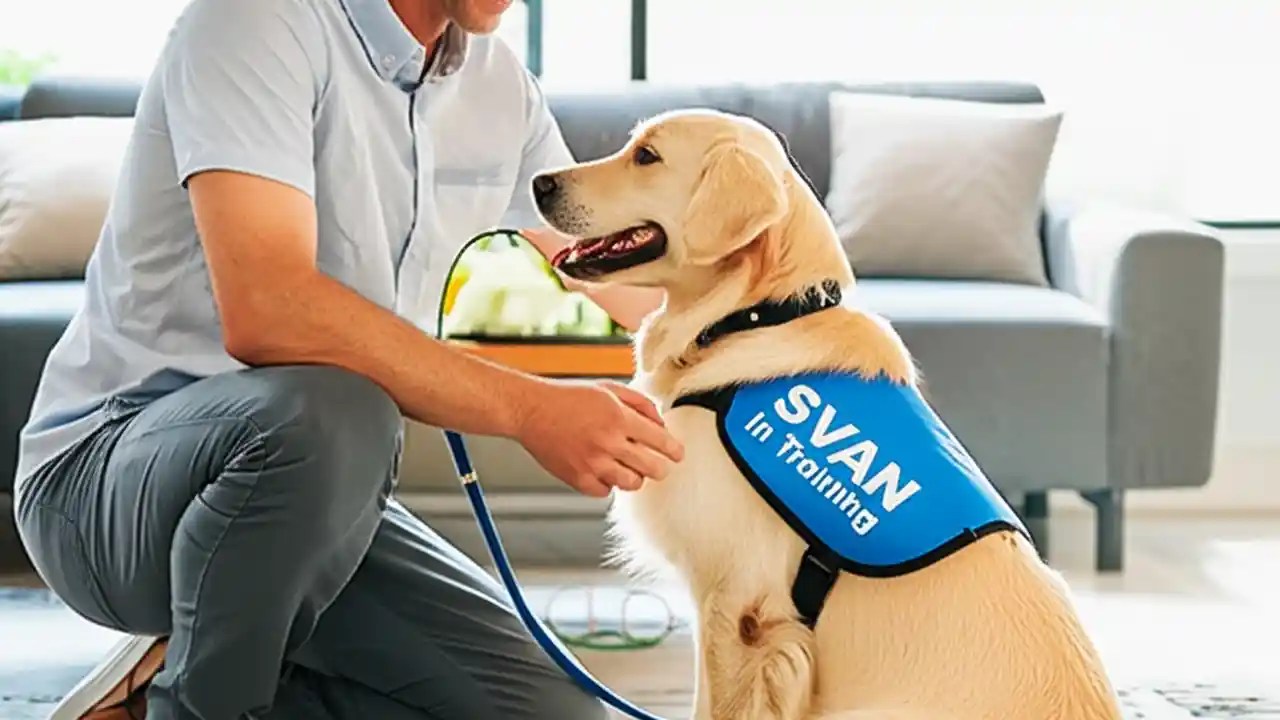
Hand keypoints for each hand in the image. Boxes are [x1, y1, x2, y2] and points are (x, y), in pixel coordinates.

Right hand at [514, 380, 684, 496]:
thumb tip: (661, 424)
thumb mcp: (609, 388)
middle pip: (652, 468)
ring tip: (626, 466)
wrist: (531, 410)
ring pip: (632, 483)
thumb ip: (640, 404)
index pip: (660, 440)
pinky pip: (605, 491)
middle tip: (659, 466)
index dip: (674, 449)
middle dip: (660, 467)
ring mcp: (592, 463)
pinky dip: (607, 483)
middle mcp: (608, 442)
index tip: (678, 454)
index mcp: (618, 417)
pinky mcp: (578, 478)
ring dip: (634, 476)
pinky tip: (602, 470)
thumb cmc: (569, 397)